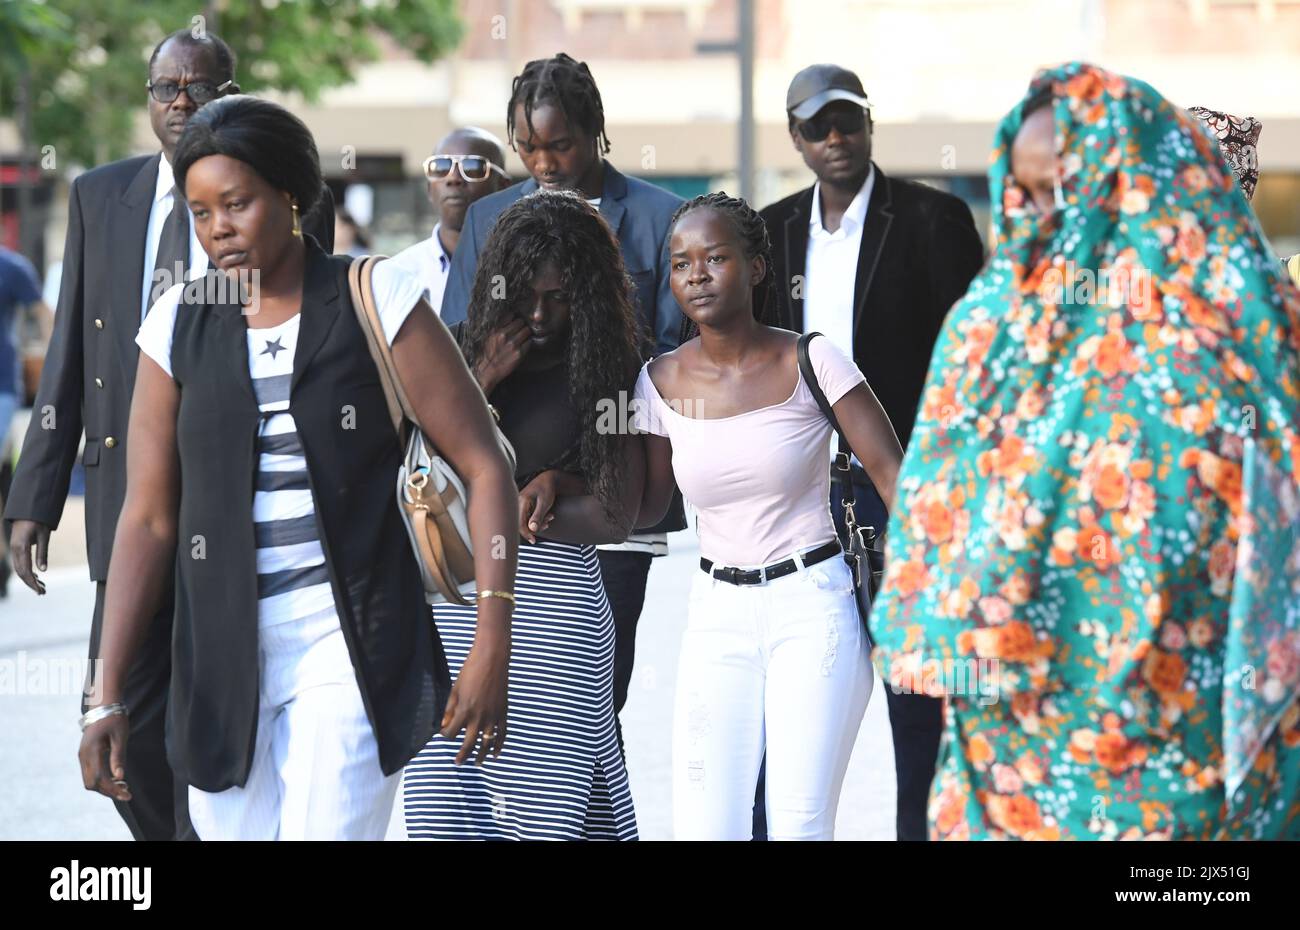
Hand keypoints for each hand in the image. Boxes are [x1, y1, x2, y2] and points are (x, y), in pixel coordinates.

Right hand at [10, 520, 50, 594]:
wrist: (28, 508)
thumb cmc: (39, 520)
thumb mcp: (44, 536)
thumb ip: (42, 553)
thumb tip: (42, 570)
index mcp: (21, 547)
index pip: (25, 570)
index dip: (32, 582)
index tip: (40, 591)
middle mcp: (15, 549)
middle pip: (20, 571)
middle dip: (30, 583)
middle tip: (42, 593)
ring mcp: (14, 548)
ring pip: (19, 568)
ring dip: (29, 578)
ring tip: (41, 587)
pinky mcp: (16, 547)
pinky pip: (19, 562)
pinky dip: (27, 571)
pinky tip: (36, 576)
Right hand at [78, 714, 131, 802]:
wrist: (102, 706)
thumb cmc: (114, 719)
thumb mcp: (120, 736)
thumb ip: (118, 757)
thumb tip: (120, 777)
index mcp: (92, 751)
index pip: (100, 778)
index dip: (113, 789)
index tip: (127, 795)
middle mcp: (83, 756)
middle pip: (92, 783)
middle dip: (108, 791)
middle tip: (127, 792)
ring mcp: (82, 756)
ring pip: (89, 780)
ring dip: (104, 787)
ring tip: (123, 787)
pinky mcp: (85, 755)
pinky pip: (90, 773)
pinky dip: (101, 780)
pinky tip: (115, 779)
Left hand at [439, 638, 508, 764]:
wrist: (492, 659)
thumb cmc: (470, 671)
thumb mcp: (454, 689)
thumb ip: (449, 709)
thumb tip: (444, 724)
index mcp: (464, 710)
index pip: (451, 732)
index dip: (445, 735)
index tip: (444, 733)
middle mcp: (479, 717)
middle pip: (468, 743)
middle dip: (462, 755)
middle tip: (458, 763)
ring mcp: (493, 716)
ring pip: (487, 742)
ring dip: (481, 755)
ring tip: (476, 763)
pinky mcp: (503, 712)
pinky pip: (502, 733)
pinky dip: (499, 745)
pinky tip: (495, 754)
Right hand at [473, 319, 530, 394]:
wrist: (487, 371)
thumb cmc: (486, 353)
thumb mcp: (487, 336)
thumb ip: (496, 327)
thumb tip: (507, 317)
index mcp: (495, 330)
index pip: (510, 315)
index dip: (513, 318)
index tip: (514, 321)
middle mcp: (504, 335)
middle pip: (520, 322)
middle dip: (521, 325)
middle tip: (520, 330)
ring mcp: (512, 344)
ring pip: (527, 331)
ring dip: (526, 333)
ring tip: (523, 337)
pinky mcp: (519, 353)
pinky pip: (529, 342)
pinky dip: (527, 343)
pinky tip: (523, 345)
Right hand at [517, 471, 558, 543]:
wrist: (548, 479)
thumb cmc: (547, 489)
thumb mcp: (544, 503)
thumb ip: (538, 516)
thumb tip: (532, 529)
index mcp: (521, 502)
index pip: (519, 523)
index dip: (526, 534)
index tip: (534, 541)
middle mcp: (518, 504)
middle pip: (522, 524)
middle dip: (535, 527)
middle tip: (547, 524)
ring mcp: (520, 505)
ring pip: (526, 521)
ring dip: (539, 523)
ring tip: (550, 517)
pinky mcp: (524, 507)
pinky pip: (528, 517)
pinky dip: (538, 519)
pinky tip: (547, 516)